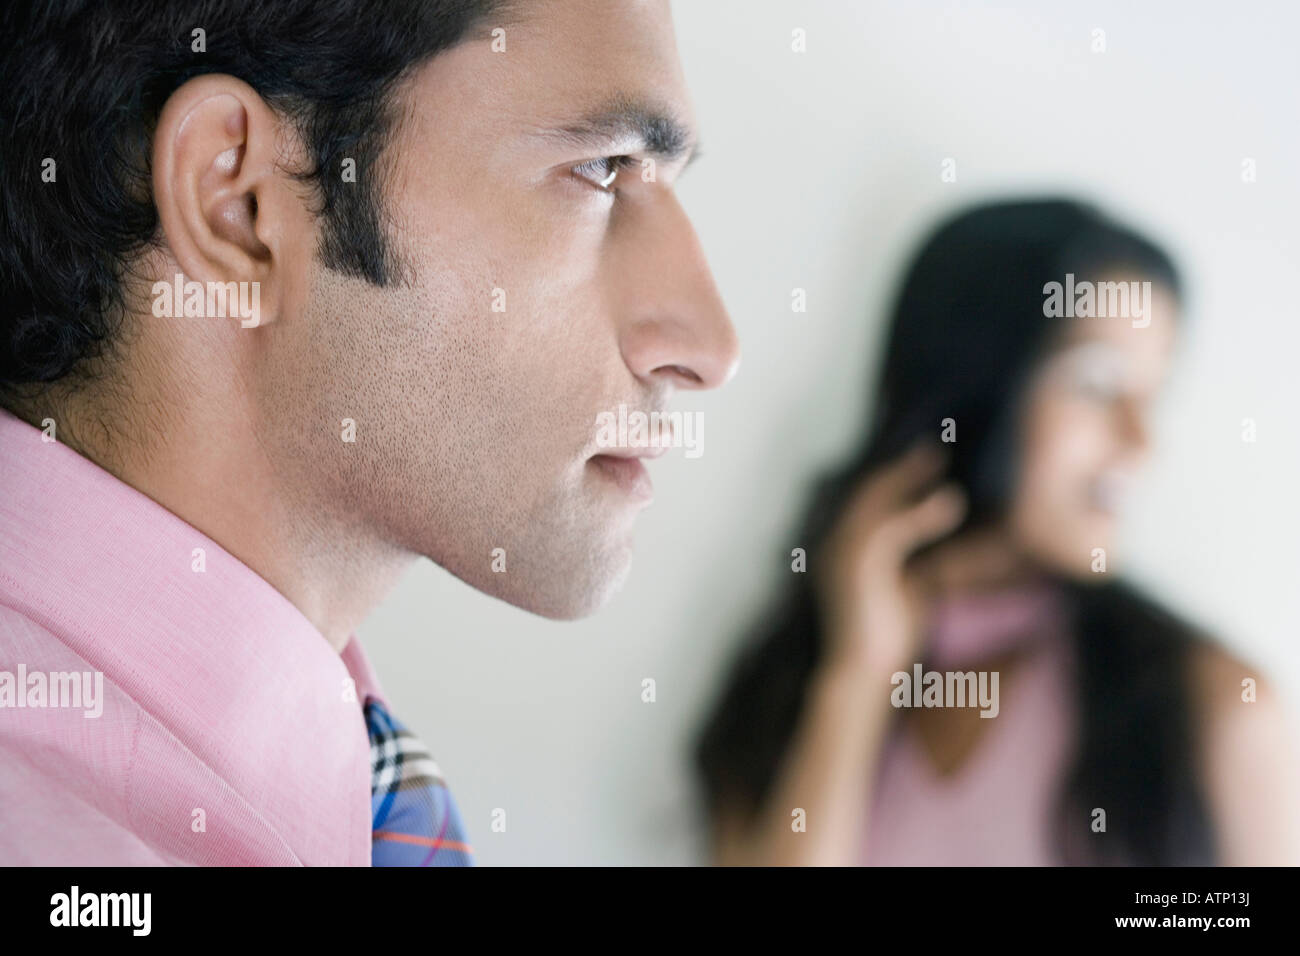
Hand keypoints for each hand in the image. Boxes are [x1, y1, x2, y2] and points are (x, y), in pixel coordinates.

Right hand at [816, 442, 966, 681]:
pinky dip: (922, 514)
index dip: (896, 478)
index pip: (868, 501)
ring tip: (939, 463)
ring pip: (876, 502)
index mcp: (843, 547)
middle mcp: (836, 544)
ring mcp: (841, 553)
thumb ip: (920, 562)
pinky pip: (892, 529)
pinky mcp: (857, 567)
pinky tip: (950, 505)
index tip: (926, 461)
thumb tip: (950, 545)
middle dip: (902, 469)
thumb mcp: (908, 588)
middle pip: (868, 492)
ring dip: (909, 479)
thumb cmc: (884, 637)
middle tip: (934, 449)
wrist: (860, 671)